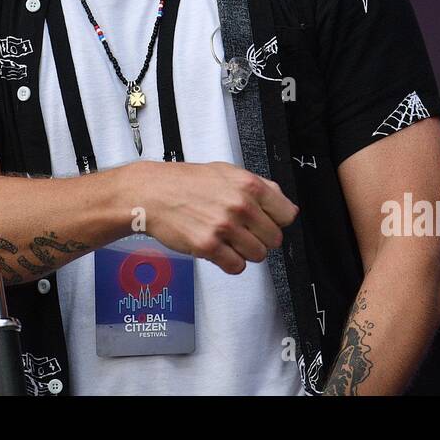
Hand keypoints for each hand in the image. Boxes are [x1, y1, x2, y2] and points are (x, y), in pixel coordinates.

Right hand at [121, 160, 299, 273]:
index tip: (267, 222)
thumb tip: (282, 202)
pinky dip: (229, 262)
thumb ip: (258, 186)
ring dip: (245, 251)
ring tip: (228, 239)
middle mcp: (240, 206)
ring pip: (257, 255)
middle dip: (260, 238)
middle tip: (243, 232)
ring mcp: (225, 227)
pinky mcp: (209, 246)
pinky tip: (219, 249)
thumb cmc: (185, 182)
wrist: (152, 193)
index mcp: (248, 186)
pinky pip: (236, 266)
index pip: (287, 215)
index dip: (277, 220)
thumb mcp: (227, 172)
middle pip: (274, 239)